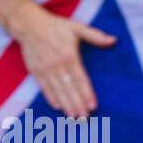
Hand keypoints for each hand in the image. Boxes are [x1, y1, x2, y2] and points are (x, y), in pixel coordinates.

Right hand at [6, 3, 115, 117]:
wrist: (28, 24)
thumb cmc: (55, 26)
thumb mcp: (76, 27)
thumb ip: (95, 36)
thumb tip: (114, 40)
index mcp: (69, 55)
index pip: (80, 78)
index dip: (87, 93)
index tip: (93, 106)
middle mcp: (57, 64)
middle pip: (69, 88)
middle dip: (77, 104)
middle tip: (84, 118)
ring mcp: (45, 68)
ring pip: (57, 90)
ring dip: (65, 104)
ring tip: (73, 117)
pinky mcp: (35, 70)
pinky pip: (44, 87)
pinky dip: (50, 97)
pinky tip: (57, 106)